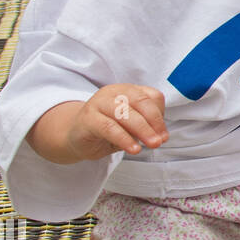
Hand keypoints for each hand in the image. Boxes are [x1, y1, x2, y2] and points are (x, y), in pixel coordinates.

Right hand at [31, 83, 167, 163]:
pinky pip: (109, 127)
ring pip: (125, 113)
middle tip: (160, 141)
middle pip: (140, 102)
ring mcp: (98, 103)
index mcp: (128, 90)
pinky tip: (134, 149)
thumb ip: (146, 127)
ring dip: (142, 130)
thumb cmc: (109, 130)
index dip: (160, 116)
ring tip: (152, 145)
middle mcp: (114, 92)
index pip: (151, 96)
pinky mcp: (88, 118)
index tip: (164, 135)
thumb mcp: (131, 127)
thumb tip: (162, 136)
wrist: (76, 137)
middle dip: (154, 122)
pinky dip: (124, 139)